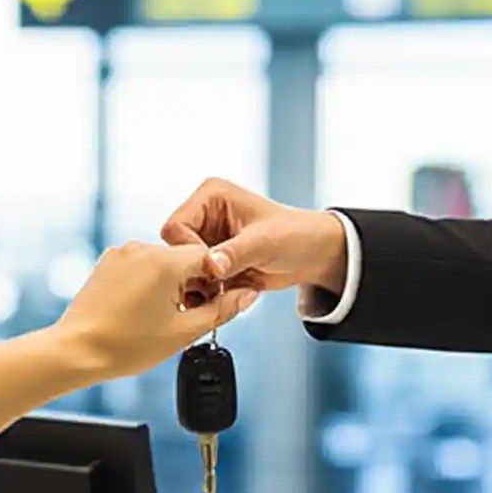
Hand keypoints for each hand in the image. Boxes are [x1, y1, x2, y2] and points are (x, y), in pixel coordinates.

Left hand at [51, 242, 258, 379]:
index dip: (218, 283)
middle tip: (187, 317)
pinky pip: (142, 267)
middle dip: (194, 284)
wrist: (75, 351)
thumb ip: (222, 310)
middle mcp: (142, 249)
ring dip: (172, 285)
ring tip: (161, 317)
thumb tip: (248, 295)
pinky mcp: (108, 263)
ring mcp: (122, 254)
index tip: (215, 305)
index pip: (211, 258)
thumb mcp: (185, 332)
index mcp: (165, 261)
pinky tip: (142, 311)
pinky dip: (150, 284)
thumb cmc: (124, 346)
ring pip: (164, 263)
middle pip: (187, 259)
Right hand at [160, 178, 347, 294]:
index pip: (176, 226)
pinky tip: (232, 295)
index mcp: (211, 196)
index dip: (188, 250)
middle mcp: (204, 217)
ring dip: (203, 287)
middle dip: (195, 272)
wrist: (316, 256)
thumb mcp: (266, 241)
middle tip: (218, 286)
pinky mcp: (215, 264)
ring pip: (185, 271)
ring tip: (228, 291)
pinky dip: (212, 295)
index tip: (211, 268)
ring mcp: (208, 242)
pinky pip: (199, 284)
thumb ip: (236, 253)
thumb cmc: (296, 234)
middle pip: (175, 251)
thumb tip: (211, 266)